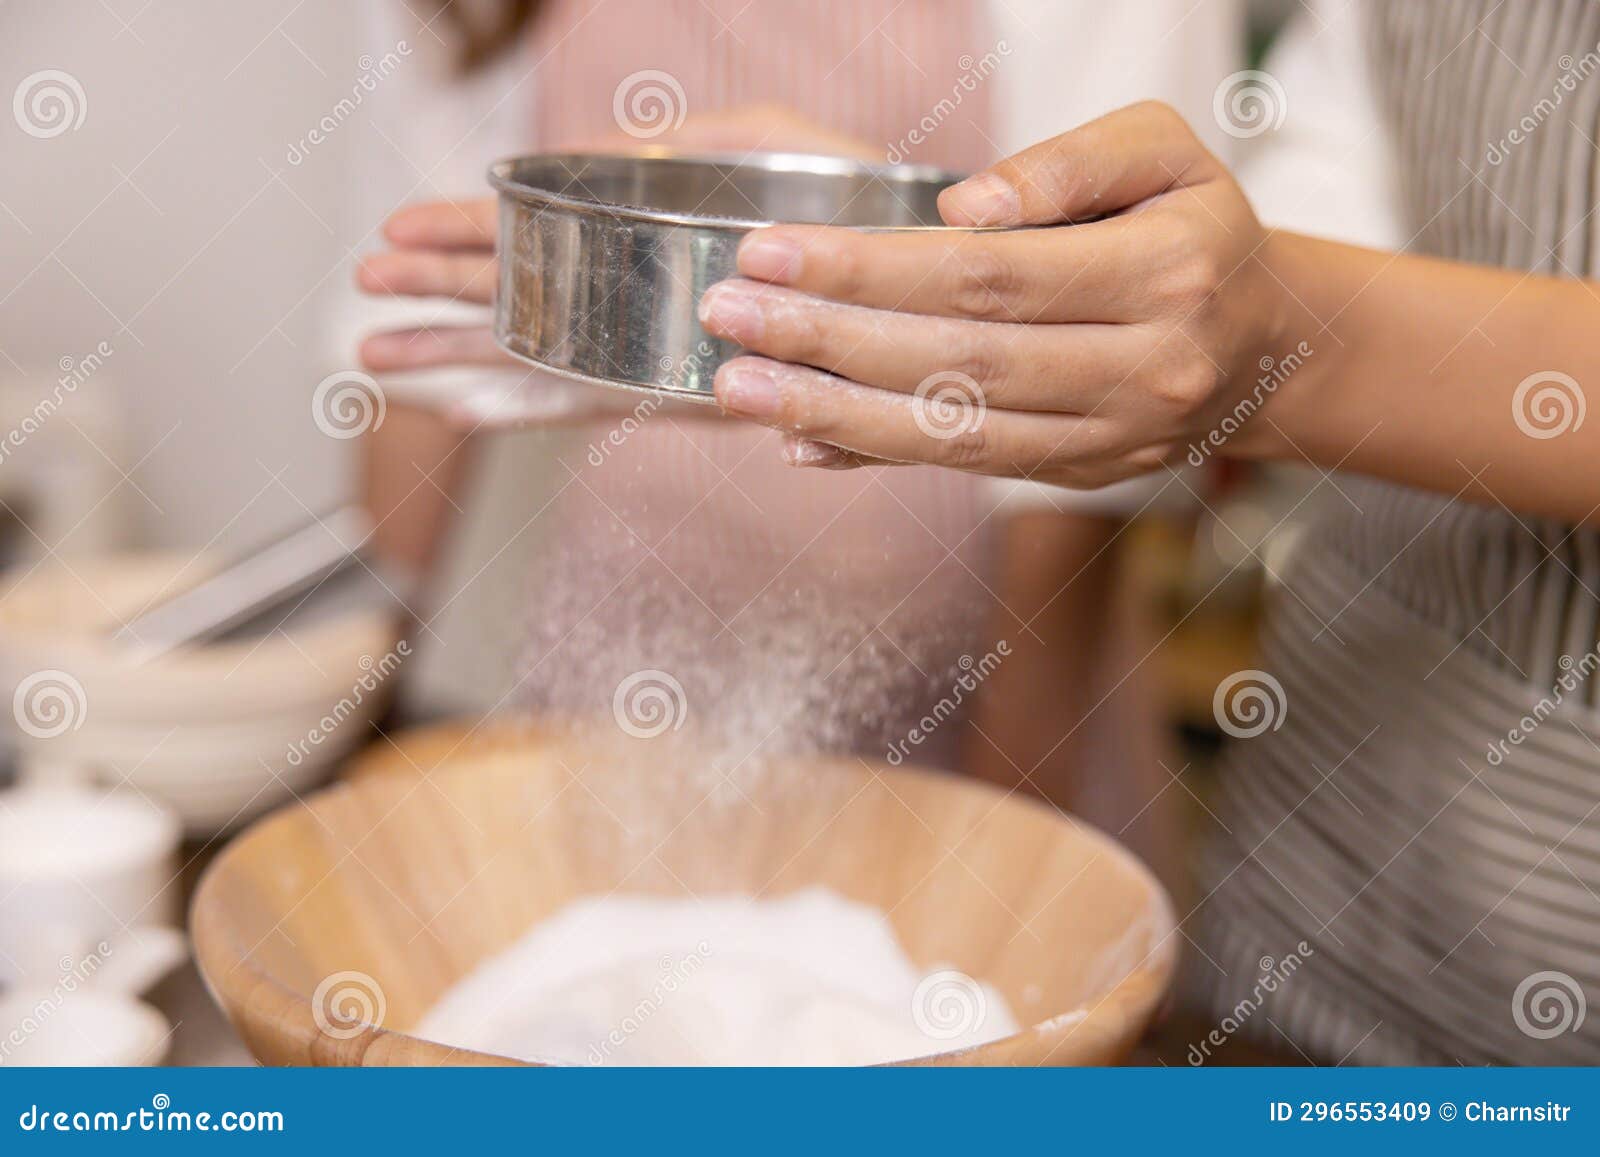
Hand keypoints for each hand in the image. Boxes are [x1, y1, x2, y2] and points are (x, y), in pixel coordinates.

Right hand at [355, 105, 878, 377]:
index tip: (398, 233)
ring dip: (455, 353)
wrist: (905, 276)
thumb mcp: (756, 140)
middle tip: (363, 288)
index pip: (533, 239)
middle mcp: (632, 303)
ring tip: (376, 355)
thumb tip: (608, 148)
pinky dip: (520, 409)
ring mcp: (646, 352)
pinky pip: (584, 405)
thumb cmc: (842, 199)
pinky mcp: (676, 394)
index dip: (464, 237)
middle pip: (514, 297)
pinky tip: (458, 411)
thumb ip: (682, 141)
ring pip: (531, 353)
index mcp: (640, 239)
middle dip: (437, 293)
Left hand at [698, 101, 1299, 487]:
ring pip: (955, 434)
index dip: (870, 269)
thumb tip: (962, 209)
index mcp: (1164, 274)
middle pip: (958, 359)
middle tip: (728, 316)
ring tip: (737, 385)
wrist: (1266, 344)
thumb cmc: (1196, 230)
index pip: (989, 275)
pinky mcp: (1079, 475)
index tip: (772, 251)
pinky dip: (876, 456)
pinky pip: (965, 470)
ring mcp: (1110, 437)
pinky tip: (799, 438)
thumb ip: (1069, 163)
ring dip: (833, 411)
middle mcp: (1141, 369)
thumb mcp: (1166, 154)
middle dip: (828, 340)